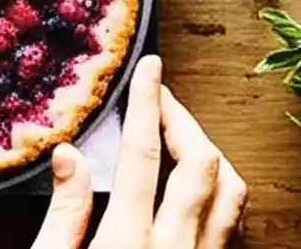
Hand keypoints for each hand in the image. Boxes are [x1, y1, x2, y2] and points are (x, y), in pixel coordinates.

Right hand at [30, 56, 247, 248]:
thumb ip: (64, 213)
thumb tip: (68, 155)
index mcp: (128, 240)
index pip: (143, 153)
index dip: (147, 103)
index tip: (150, 69)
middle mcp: (176, 247)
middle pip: (200, 164)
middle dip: (183, 120)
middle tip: (162, 99)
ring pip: (232, 192)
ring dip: (210, 154)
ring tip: (184, 136)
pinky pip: (235, 223)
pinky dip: (223, 192)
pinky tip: (204, 185)